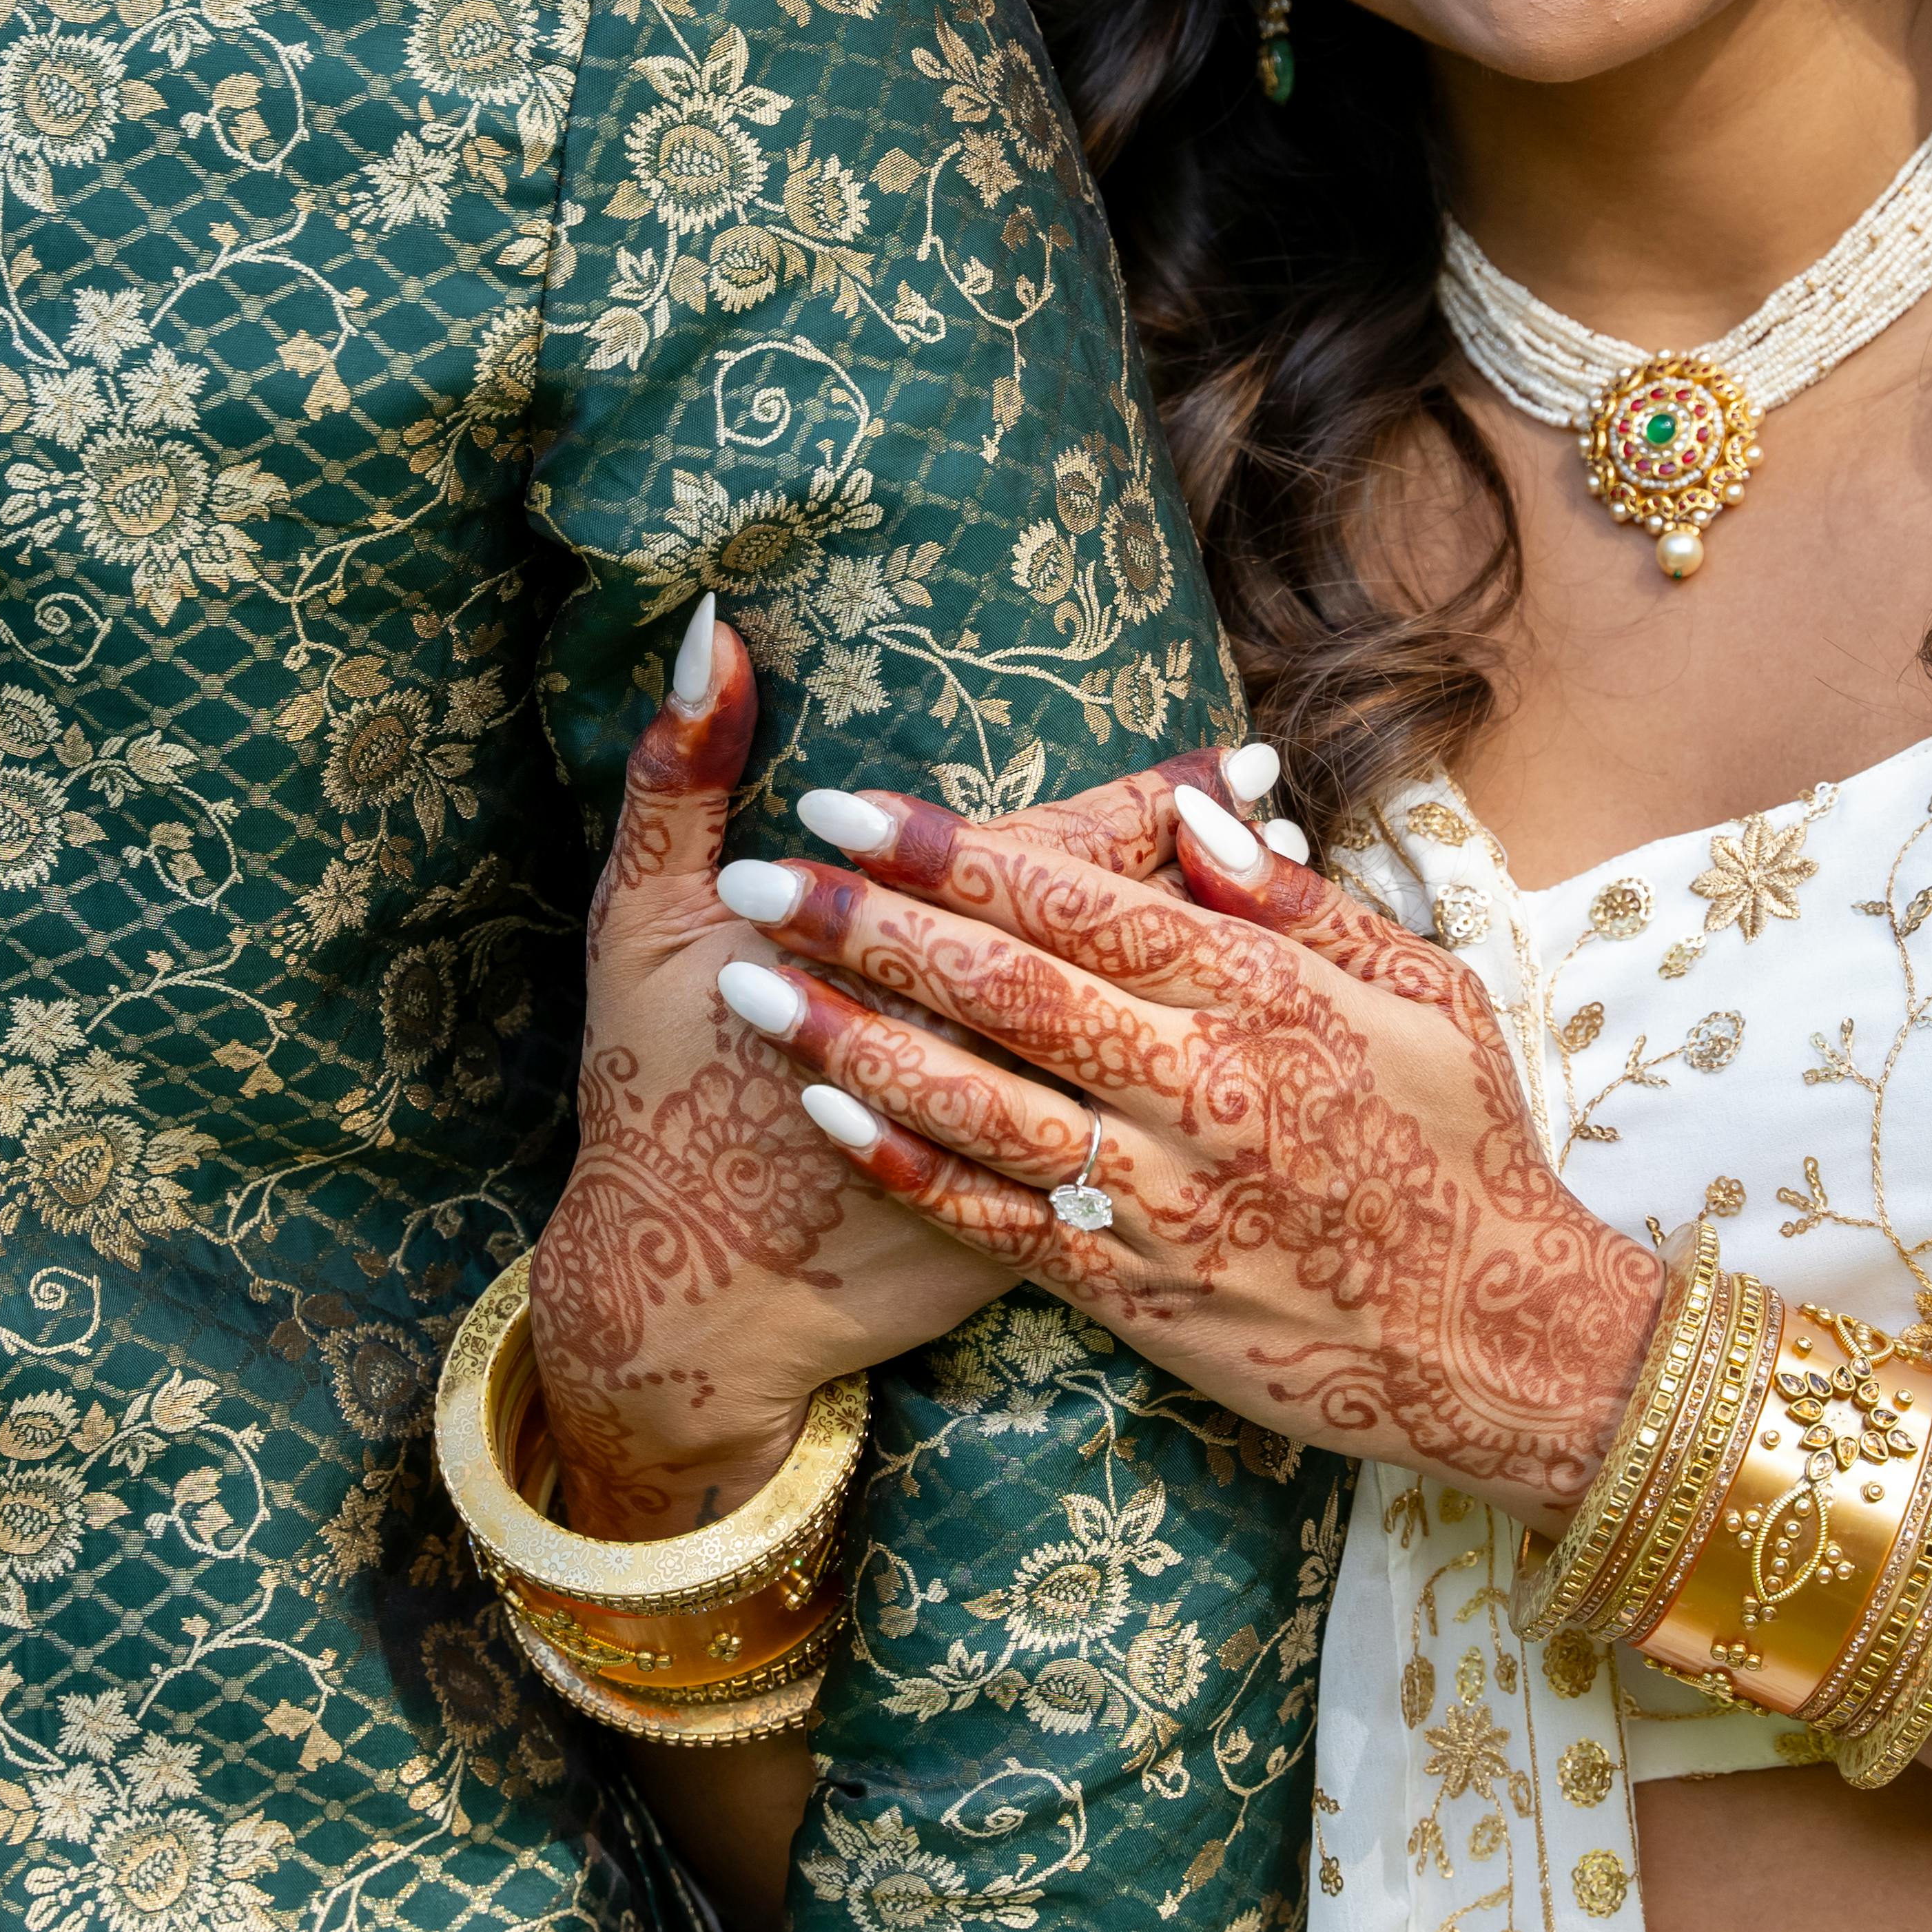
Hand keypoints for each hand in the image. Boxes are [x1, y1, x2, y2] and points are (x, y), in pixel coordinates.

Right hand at [524, 606, 1279, 1533]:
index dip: (1160, 798)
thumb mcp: (645, 921)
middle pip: (1134, 940)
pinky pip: (1149, 1130)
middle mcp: (991, 1047)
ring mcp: (1026, 1145)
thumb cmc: (658, 1093)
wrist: (683, 1303)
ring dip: (1229, 967)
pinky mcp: (1046, 1231)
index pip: (1069, 855)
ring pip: (1161, 1035)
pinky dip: (1199, 1074)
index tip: (1241, 751)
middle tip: (1281, 801)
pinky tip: (1239, 1032)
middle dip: (1217, 865)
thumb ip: (682, 770)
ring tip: (1286, 899)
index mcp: (915, 958)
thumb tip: (717, 628)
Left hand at [708, 787, 1663, 1517]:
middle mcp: (1205, 1090)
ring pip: (977, 1103)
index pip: (1082, 900)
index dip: (957, 851)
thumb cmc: (1464, 1144)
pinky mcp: (1138, 1294)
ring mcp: (1164, 1200)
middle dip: (867, 926)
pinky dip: (907, 1163)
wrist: (1498, 1341)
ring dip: (851, 1037)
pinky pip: (998, 1219)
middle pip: (1005, 989)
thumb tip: (1196, 809)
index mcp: (1267, 998)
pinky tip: (825, 1109)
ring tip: (748, 985)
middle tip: (758, 879)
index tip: (852, 807)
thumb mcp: (1421, 987)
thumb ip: (1298, 902)